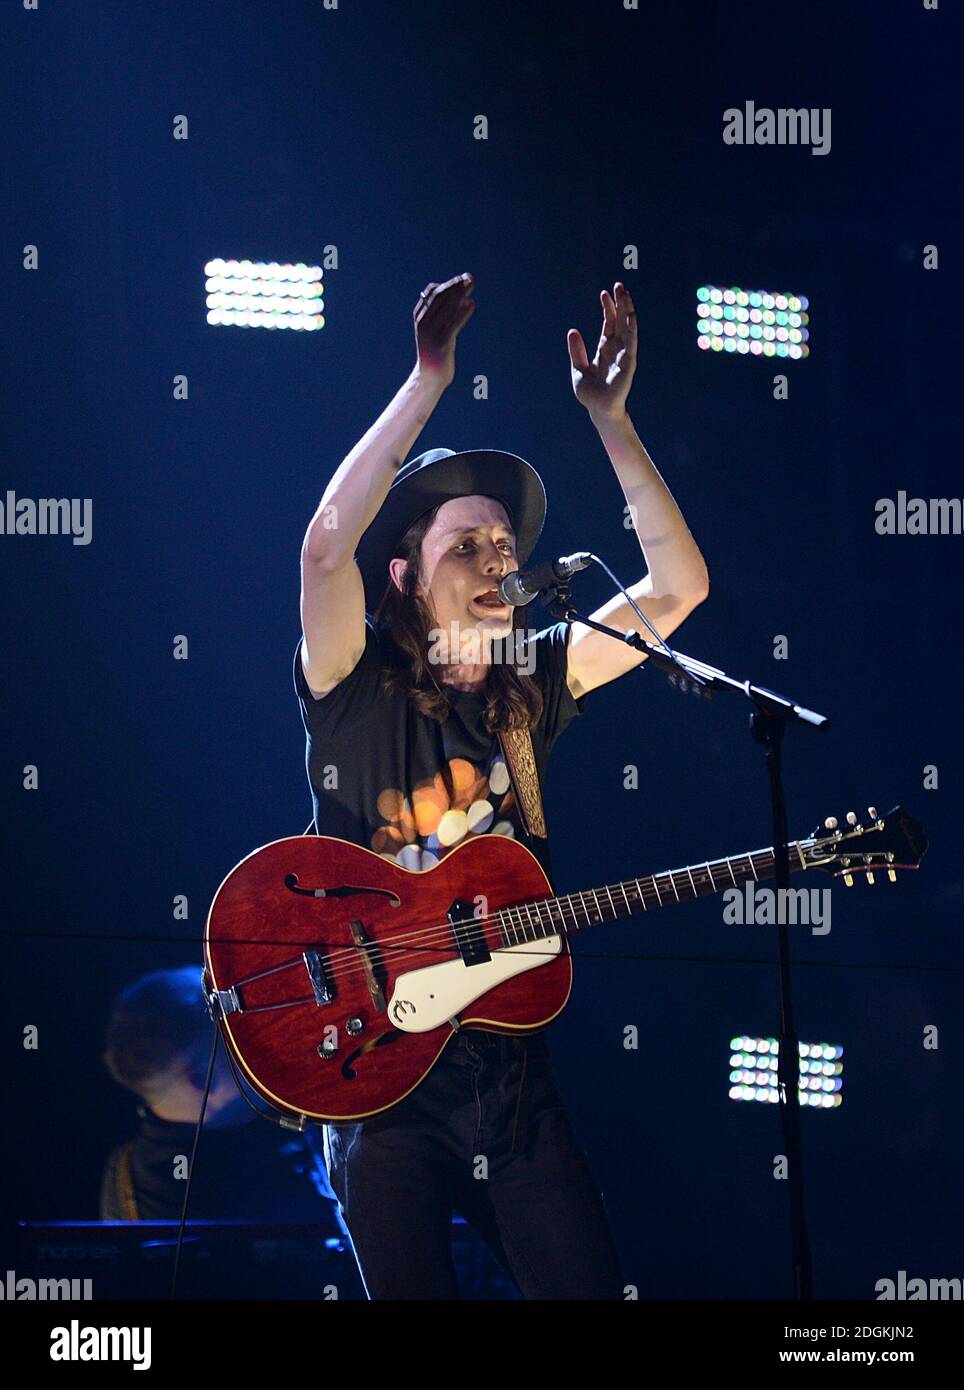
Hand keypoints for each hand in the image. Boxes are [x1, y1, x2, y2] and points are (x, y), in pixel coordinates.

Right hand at [413, 273, 475, 386]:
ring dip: (461, 294)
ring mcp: (432, 333)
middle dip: (455, 285)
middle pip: (440, 297)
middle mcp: (424, 323)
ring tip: (471, 284)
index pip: (432, 293)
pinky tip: (472, 303)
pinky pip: (454, 324)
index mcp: (419, 318)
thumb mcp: (436, 330)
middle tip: (469, 278)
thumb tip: (461, 297)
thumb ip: (443, 314)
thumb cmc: (435, 352)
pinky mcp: (442, 343)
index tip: (461, 278)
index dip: (448, 283)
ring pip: (448, 308)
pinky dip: (463, 312)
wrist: (429, 377)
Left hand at [567, 282, 636, 419]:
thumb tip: (572, 331)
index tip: (604, 293)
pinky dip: (632, 329)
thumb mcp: (578, 369)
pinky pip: (631, 343)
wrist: (598, 410)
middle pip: (619, 321)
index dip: (607, 308)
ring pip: (627, 327)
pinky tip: (631, 315)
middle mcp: (616, 349)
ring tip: (626, 293)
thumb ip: (576, 351)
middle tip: (619, 285)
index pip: (608, 324)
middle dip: (620, 303)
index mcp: (604, 349)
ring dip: (627, 310)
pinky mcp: (628, 363)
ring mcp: (623, 354)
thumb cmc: (590, 394)